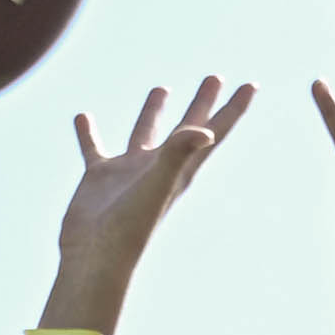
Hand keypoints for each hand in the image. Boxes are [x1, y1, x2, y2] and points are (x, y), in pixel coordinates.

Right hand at [47, 79, 254, 305]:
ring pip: (144, 133)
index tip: (252, 85)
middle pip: (186, 127)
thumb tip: (207, 132)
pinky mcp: (100, 177)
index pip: (213, 132)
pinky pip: (94, 147)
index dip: (233, 109)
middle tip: (215, 77)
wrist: (96, 256)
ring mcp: (128, 171)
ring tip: (162, 88)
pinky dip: (88, 133)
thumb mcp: (158, 185)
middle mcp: (158, 167)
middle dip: (202, 102)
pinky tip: (82, 117)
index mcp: (180, 169)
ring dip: (153, 112)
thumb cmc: (130, 227)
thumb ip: (179, 154)